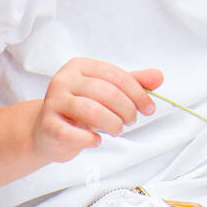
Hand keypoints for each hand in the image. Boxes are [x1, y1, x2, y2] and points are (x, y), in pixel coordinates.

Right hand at [31, 58, 162, 164]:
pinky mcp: (48, 125)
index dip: (138, 93)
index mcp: (80, 66)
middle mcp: (64, 80)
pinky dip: (90, 139)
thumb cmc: (81, 109)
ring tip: (117, 130)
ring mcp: (53, 102)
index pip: (116, 75)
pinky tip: (97, 140)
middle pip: (106, 92)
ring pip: (91, 111)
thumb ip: (133, 82)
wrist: (48, 130)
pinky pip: (73, 133)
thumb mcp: (107, 91)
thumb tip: (158, 76)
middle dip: (126, 110)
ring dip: (112, 124)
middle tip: (130, 121)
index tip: (149, 108)